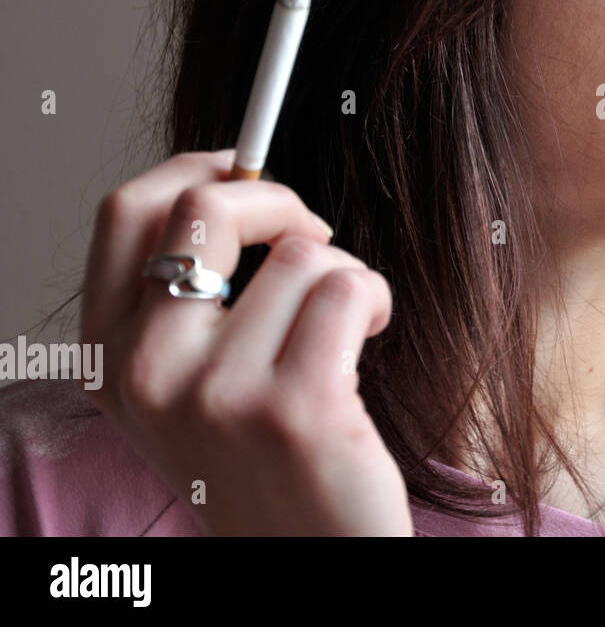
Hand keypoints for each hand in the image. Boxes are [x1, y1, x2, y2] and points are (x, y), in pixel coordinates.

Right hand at [79, 149, 412, 535]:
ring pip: (302, 252)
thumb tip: (230, 181)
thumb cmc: (266, 457)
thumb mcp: (191, 383)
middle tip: (313, 236)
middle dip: (280, 200)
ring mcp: (217, 391)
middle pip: (206, 207)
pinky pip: (349, 287)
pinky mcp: (296, 406)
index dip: (194, 169)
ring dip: (344, 275)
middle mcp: (147, 373)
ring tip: (341, 331)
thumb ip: (187, 299)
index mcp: (111, 357)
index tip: (242, 163)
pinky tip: (366, 342)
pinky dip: (376, 299)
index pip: (126, 213)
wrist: (310, 556)